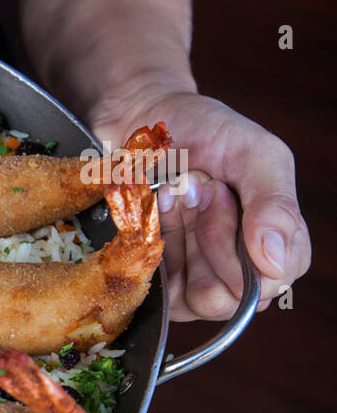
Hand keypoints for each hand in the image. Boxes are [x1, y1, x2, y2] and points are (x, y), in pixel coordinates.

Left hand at [92, 91, 309, 321]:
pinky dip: (148, 247)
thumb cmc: (201, 129)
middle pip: (227, 295)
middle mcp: (235, 263)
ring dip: (177, 238)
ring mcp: (191, 273)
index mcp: (272, 238)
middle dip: (208, 237)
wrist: (138, 116)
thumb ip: (275, 204)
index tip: (220, 193)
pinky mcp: (153, 276)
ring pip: (190, 296)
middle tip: (195, 189)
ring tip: (171, 196)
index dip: (246, 252)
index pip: (274, 281)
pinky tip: (150, 212)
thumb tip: (275, 264)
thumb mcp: (253, 152)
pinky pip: (153, 290)